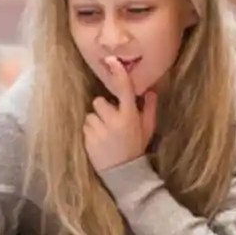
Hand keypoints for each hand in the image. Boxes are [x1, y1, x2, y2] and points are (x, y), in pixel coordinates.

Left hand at [84, 56, 157, 172]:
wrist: (123, 173)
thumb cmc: (136, 148)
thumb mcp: (147, 129)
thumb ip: (149, 109)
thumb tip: (150, 91)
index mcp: (129, 117)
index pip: (124, 90)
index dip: (118, 74)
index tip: (112, 61)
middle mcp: (114, 121)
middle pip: (99, 101)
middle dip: (104, 109)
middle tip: (111, 121)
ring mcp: (99, 131)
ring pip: (90, 114)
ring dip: (96, 121)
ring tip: (105, 134)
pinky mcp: (88, 139)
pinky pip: (85, 126)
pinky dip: (90, 131)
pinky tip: (99, 141)